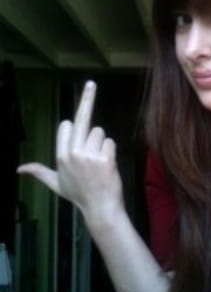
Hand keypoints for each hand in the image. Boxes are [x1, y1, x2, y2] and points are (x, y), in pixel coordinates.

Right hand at [18, 81, 122, 220]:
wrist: (100, 208)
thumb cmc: (79, 195)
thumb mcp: (56, 184)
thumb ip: (40, 173)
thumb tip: (19, 169)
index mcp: (60, 156)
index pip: (66, 125)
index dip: (73, 125)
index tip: (83, 97)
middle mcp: (73, 153)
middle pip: (83, 120)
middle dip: (88, 110)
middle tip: (91, 84)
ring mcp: (89, 156)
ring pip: (100, 132)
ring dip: (102, 145)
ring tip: (99, 163)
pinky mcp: (105, 159)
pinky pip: (111, 142)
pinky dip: (111, 152)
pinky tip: (108, 166)